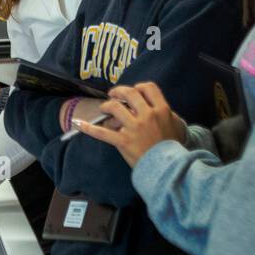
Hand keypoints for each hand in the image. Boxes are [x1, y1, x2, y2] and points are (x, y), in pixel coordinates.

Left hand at [71, 82, 185, 167]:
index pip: (148, 88)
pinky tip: (78, 123)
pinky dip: (88, 128)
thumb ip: (165, 112)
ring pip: (114, 107)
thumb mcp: (176, 125)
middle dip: (119, 91)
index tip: (134, 91)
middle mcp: (147, 115)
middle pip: (129, 93)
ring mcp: (134, 128)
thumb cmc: (174, 146)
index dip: (139, 87)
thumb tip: (154, 105)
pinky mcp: (123, 141)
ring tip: (104, 109)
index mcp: (161, 110)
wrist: (169, 167)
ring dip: (106, 106)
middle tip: (113, 95)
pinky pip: (102, 133)